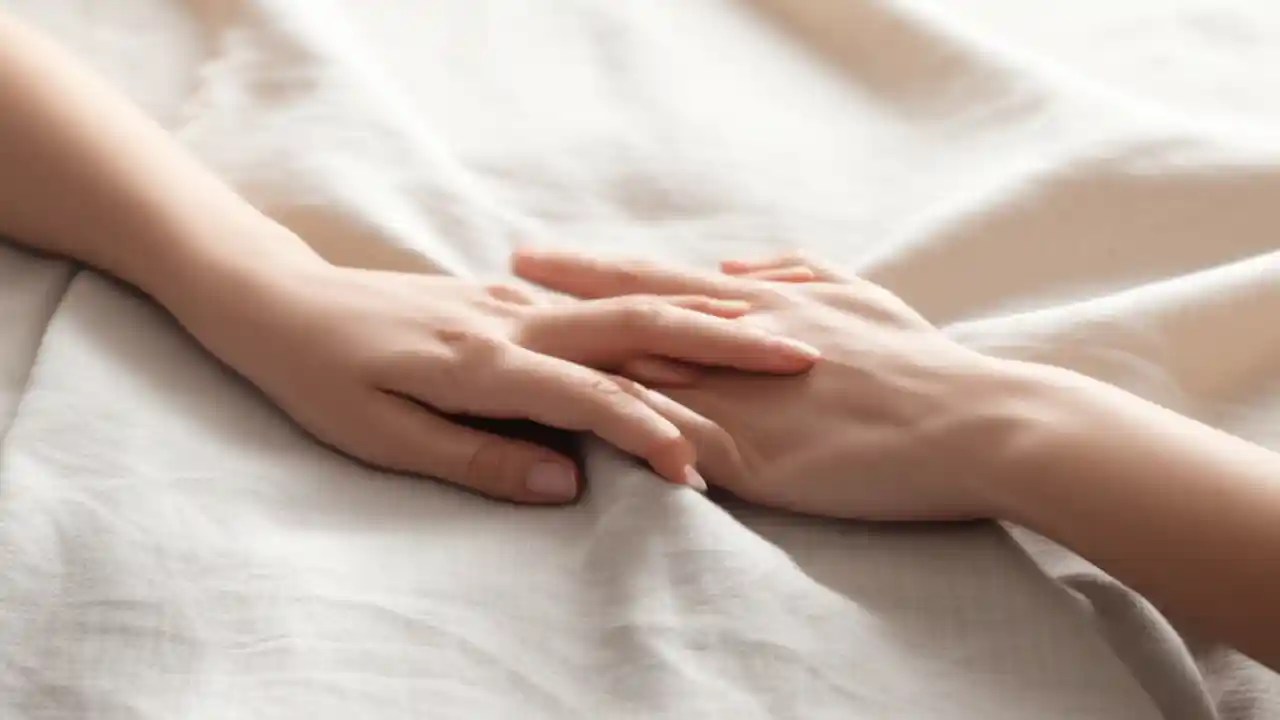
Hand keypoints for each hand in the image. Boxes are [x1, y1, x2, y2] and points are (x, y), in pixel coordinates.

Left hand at [159, 253, 820, 504]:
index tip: (698, 471)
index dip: (645, 433)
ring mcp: (508, 305)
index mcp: (482, 364)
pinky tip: (683, 310)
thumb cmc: (320, 377)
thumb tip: (561, 483)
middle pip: (631, 325)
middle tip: (794, 354)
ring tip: (766, 326)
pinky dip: (650, 304)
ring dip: (697, 314)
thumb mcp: (380, 434)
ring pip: (620, 303)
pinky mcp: (501, 299)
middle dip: (717, 341)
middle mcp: (508, 325)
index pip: (588, 396)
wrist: (276, 301)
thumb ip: (474, 457)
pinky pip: (591, 300)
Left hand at [513, 249, 1016, 519]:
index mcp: (757, 308)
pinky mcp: (750, 457)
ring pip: (633, 376)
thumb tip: (736, 264)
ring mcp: (735, 401)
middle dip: (556, 300)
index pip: (651, 282)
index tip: (535, 258)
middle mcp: (731, 345)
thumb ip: (793, 274)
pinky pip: (666, 442)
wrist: (975, 422)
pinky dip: (614, 434)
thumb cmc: (921, 361)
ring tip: (508, 353)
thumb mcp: (859, 296)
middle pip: (623, 316)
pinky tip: (563, 432)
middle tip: (492, 284)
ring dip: (568, 364)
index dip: (589, 270)